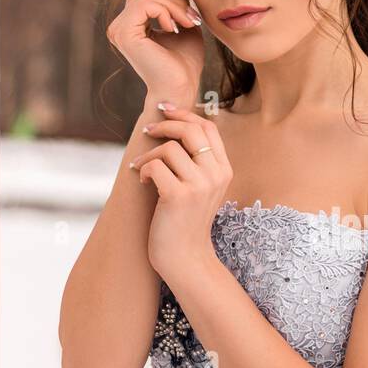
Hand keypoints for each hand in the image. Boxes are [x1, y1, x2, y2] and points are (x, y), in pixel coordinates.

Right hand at [107, 0, 204, 104]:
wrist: (181, 88)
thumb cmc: (184, 63)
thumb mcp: (182, 22)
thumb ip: (175, 1)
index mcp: (131, 23)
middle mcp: (120, 25)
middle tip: (193, 17)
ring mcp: (119, 29)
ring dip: (175, 5)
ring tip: (189, 23)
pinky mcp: (124, 33)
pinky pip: (146, 4)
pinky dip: (167, 11)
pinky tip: (175, 28)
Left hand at [130, 106, 232, 284]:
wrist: (185, 257)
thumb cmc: (185, 220)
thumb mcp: (200, 187)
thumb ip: (196, 160)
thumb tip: (176, 125)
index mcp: (224, 170)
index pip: (209, 127)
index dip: (185, 114)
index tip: (165, 109)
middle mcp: (216, 175)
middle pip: (191, 130)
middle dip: (165, 125)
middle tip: (148, 130)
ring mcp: (200, 186)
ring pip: (170, 148)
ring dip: (149, 155)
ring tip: (142, 169)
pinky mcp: (179, 196)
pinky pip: (156, 166)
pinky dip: (144, 170)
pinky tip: (143, 181)